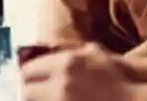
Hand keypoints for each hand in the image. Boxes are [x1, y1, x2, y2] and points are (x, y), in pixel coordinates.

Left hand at [20, 43, 134, 100]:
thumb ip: (67, 51)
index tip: (30, 79)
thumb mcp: (94, 53)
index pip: (28, 70)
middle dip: (29, 92)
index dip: (27, 75)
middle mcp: (62, 85)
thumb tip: (44, 53)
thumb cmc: (119, 77)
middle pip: (26, 92)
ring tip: (48, 98)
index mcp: (67, 63)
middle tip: (35, 93)